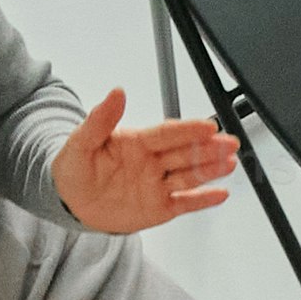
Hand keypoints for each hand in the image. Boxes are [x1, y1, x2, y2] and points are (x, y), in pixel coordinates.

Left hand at [49, 87, 241, 234]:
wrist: (70, 202)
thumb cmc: (74, 170)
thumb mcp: (81, 142)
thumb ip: (100, 119)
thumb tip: (116, 92)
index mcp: (137, 142)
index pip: (166, 133)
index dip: (187, 130)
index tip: (207, 125)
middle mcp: (152, 161)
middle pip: (185, 153)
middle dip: (209, 148)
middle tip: (229, 143)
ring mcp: (158, 184)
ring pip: (189, 175)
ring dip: (211, 169)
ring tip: (229, 163)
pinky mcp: (160, 207)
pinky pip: (185, 203)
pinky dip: (203, 200)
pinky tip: (220, 194)